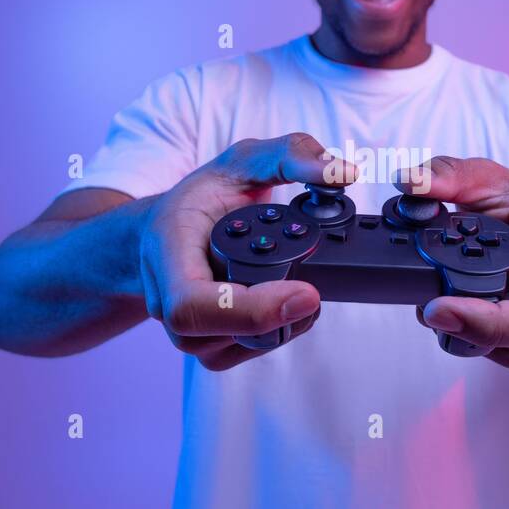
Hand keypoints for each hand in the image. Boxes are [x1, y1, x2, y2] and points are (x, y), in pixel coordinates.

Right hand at [138, 133, 354, 370]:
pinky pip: (237, 354)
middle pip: (213, 334)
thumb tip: (341, 172)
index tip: (305, 293)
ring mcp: (181, 326)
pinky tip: (288, 309)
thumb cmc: (204, 196)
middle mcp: (166, 295)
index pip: (192, 303)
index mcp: (168, 249)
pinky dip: (271, 335)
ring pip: (230, 348)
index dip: (249, 309)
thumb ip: (292, 154)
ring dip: (277, 327)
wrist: (172, 227)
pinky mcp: (203, 342)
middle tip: (315, 294)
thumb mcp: (245, 159)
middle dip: (273, 320)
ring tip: (304, 294)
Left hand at [396, 156, 508, 367]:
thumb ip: (450, 175)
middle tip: (427, 307)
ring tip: (436, 303)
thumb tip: (409, 182)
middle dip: (467, 331)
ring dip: (464, 335)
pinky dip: (468, 336)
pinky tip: (451, 310)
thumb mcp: (493, 179)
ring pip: (506, 353)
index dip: (492, 324)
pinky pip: (498, 352)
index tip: (440, 309)